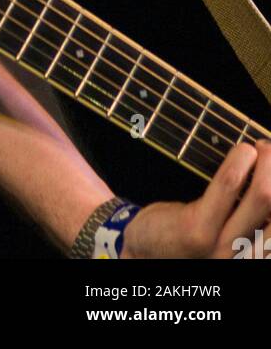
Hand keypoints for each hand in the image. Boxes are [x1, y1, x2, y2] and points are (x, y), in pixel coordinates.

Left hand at [120, 139, 270, 257]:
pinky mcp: (198, 229)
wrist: (146, 254)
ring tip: (261, 146)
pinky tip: (244, 151)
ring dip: (267, 161)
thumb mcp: (232, 238)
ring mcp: (222, 248)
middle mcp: (244, 258)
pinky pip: (228, 185)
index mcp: (255, 256)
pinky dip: (240, 160)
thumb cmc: (195, 239)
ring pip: (262, 195)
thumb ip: (250, 219)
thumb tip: (267, 180)